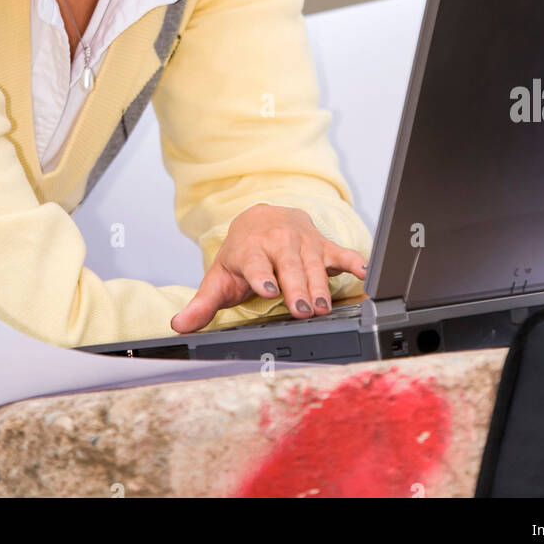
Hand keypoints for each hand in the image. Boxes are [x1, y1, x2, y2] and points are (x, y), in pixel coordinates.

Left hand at [170, 203, 368, 333]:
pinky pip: (340, 252)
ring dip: (320, 285)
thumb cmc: (241, 254)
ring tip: (323, 307)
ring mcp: (302, 241)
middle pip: (288, 266)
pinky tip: (364, 272)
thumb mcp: (219, 277)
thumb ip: (202, 304)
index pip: (256, 264)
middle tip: (303, 310)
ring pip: (314, 263)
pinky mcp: (322, 242)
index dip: (262, 276)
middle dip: (296, 287)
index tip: (268, 290)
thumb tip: (179, 326)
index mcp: (250, 250)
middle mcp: (277, 242)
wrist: (259, 217)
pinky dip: (353, 261)